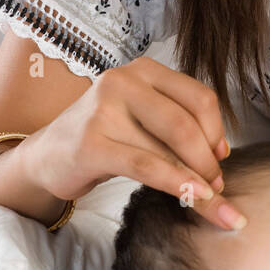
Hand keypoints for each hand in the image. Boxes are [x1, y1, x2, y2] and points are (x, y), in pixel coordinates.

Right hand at [19, 55, 247, 230]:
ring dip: (198, 180)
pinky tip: (194, 198)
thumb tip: (222, 154)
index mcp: (143, 71)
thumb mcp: (143, 121)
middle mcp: (123, 81)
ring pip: (169, 148)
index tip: (221, 158)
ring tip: (210, 199)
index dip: (217, 131)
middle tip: (217, 186)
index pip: (199, 97)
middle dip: (208, 160)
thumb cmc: (105, 137)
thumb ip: (178, 127)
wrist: (47, 156)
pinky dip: (176, 184)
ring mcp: (103, 111)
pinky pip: (147, 167)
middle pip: (187, 122)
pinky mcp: (92, 145)